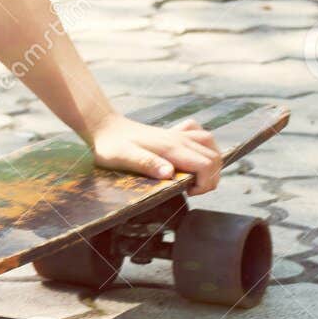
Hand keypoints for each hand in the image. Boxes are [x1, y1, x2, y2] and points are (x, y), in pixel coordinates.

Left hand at [88, 116, 222, 194]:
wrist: (104, 126)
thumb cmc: (110, 146)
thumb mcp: (123, 158)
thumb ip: (147, 164)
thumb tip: (169, 173)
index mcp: (171, 148)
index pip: (206, 164)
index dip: (205, 183)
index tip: (188, 192)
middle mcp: (178, 139)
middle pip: (213, 156)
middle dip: (210, 177)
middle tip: (190, 188)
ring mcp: (176, 134)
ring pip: (209, 143)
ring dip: (211, 161)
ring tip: (194, 175)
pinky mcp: (172, 133)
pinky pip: (197, 133)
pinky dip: (201, 144)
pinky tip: (189, 154)